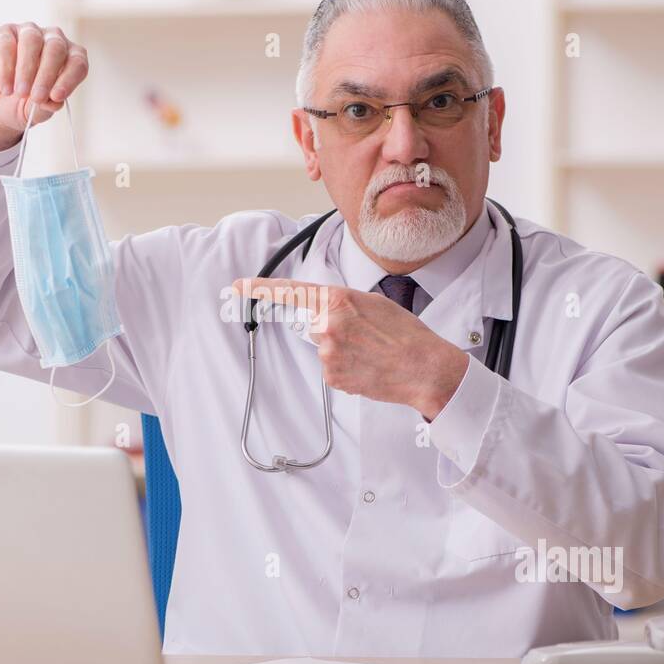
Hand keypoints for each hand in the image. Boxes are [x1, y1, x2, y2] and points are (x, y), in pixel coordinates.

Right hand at [0, 22, 88, 151]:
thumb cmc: (20, 105)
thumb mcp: (36, 113)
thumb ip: (47, 106)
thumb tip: (54, 101)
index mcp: (68, 59)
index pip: (78, 62)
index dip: (70, 79)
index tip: (57, 97)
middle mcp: (51, 41)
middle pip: (56, 48)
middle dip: (47, 75)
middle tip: (36, 97)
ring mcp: (28, 33)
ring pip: (32, 40)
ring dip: (26, 69)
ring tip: (20, 93)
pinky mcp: (3, 34)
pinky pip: (6, 43)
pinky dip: (6, 68)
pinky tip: (6, 88)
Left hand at [234, 277, 470, 420]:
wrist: (425, 368)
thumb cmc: (406, 334)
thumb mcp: (374, 303)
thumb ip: (342, 303)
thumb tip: (324, 311)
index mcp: (338, 300)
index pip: (290, 291)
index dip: (261, 288)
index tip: (239, 286)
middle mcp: (327, 325)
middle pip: (315, 324)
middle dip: (334, 329)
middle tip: (366, 336)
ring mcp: (328, 353)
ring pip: (324, 347)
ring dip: (343, 350)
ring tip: (372, 351)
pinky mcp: (332, 376)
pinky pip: (332, 368)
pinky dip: (347, 368)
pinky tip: (368, 366)